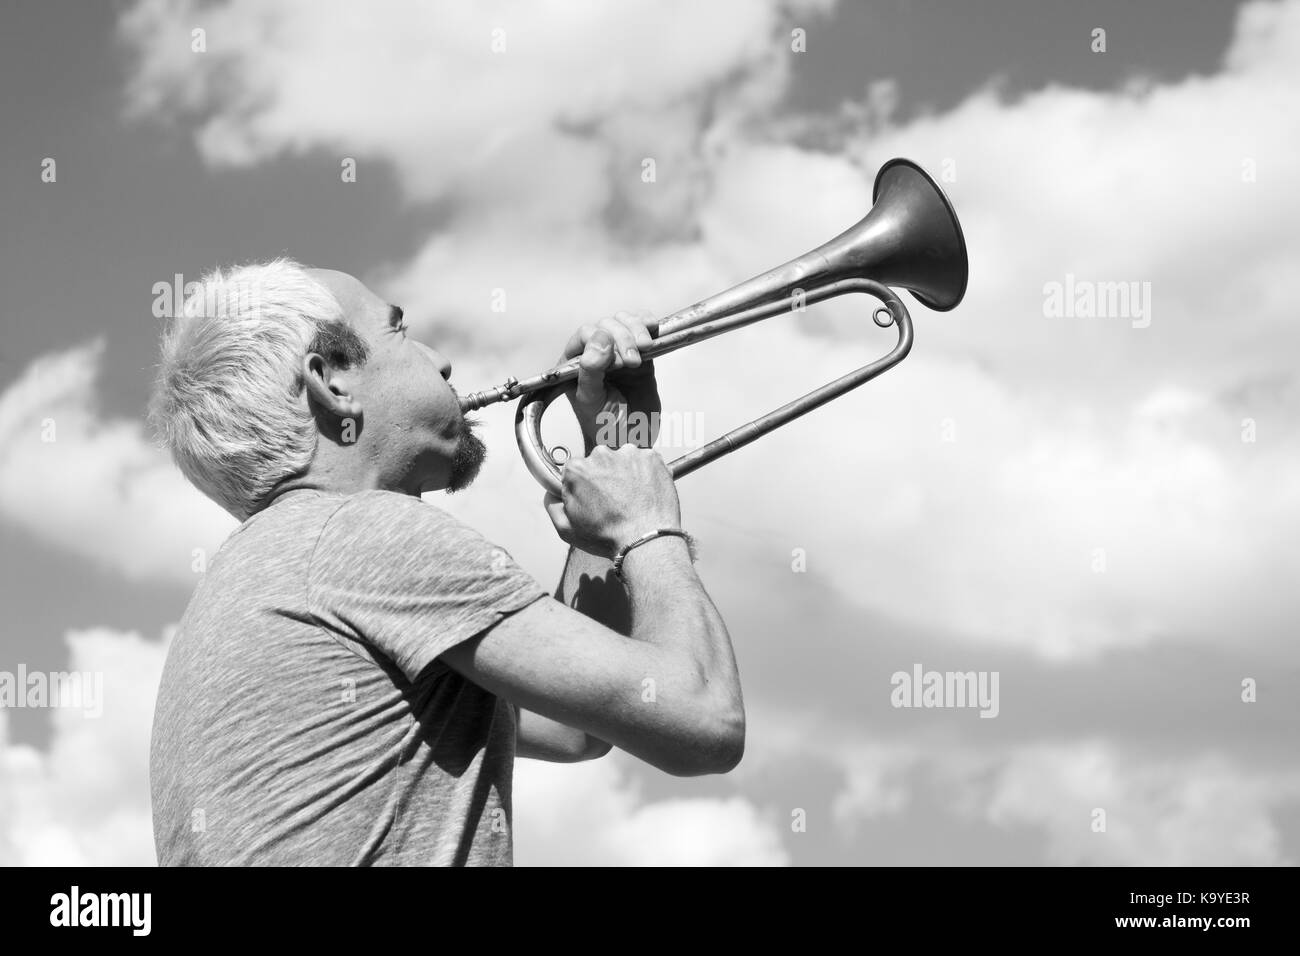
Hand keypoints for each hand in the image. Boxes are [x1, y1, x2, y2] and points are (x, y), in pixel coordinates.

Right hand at [544, 444, 680, 558]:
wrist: (646, 540)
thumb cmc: (607, 537)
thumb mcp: (566, 529)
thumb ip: (553, 506)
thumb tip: (552, 492)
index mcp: (577, 469)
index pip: (576, 469)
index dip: (584, 485)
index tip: (593, 498)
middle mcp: (602, 455)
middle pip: (601, 461)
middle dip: (606, 477)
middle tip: (615, 501)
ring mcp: (629, 454)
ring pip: (624, 460)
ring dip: (627, 474)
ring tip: (633, 499)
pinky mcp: (651, 458)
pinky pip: (646, 461)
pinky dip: (646, 473)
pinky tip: (646, 493)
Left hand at [560, 310, 661, 453]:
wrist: (631, 441)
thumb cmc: (605, 426)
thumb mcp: (591, 401)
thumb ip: (590, 370)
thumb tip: (600, 339)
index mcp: (574, 362)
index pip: (585, 335)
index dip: (601, 340)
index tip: (617, 362)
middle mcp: (594, 353)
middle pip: (607, 324)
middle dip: (622, 338)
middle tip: (633, 362)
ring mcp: (618, 351)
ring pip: (624, 321)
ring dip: (636, 329)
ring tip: (645, 348)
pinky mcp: (640, 352)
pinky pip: (642, 327)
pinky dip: (648, 323)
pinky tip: (653, 329)